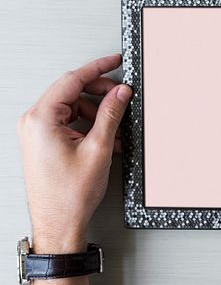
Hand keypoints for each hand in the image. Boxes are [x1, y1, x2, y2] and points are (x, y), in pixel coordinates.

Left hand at [17, 55, 132, 253]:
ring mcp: (36, 133)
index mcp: (41, 119)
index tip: (114, 61)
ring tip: (117, 130)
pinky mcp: (43, 142)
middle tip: (122, 98)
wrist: (57, 223)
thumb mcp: (98, 148)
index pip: (72, 80)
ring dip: (97, 115)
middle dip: (100, 95)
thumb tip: (120, 93)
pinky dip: (88, 126)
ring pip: (72, 108)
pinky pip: (68, 123)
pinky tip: (107, 139)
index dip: (98, 68)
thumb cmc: (68, 195)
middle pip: (72, 92)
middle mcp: (33, 122)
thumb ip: (111, 114)